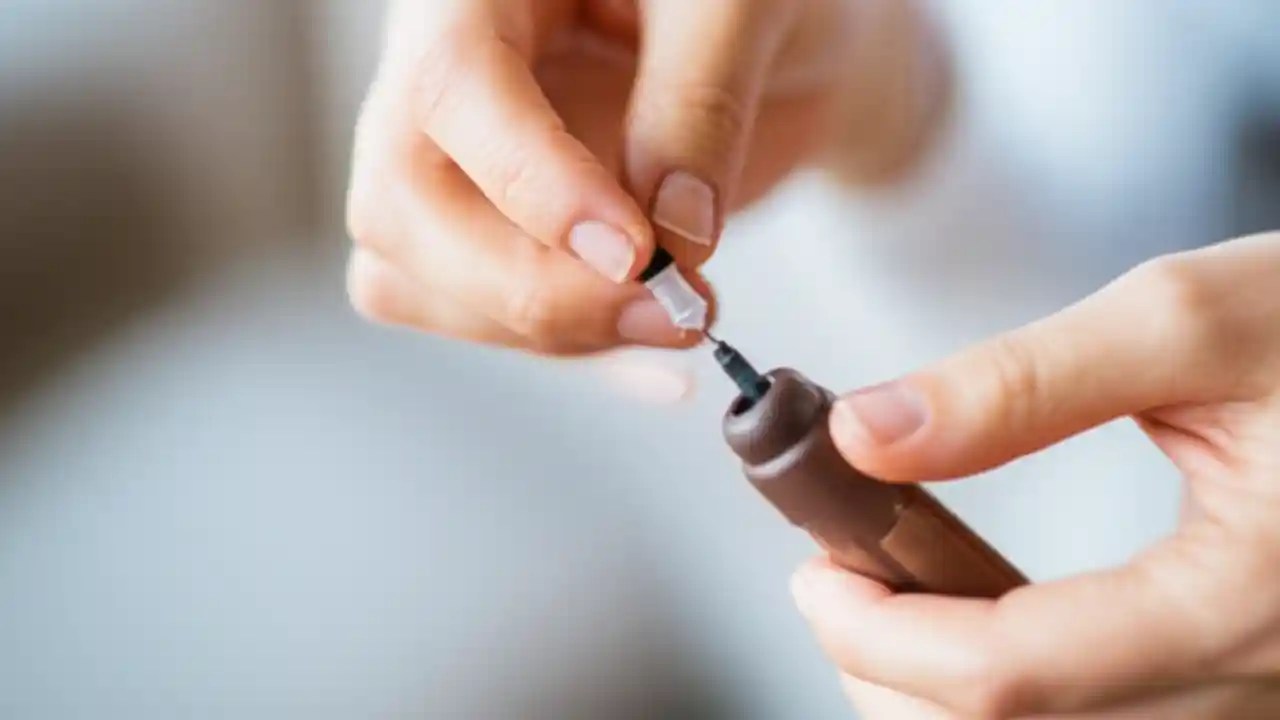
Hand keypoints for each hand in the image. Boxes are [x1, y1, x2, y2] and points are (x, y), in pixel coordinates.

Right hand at [345, 0, 941, 354]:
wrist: (767, 35)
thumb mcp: (742, 7)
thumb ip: (703, 106)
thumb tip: (673, 234)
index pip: (452, 86)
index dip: (531, 183)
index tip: (634, 251)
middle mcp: (442, 76)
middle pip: (400, 205)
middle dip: (528, 287)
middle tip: (664, 309)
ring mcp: (457, 163)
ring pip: (415, 278)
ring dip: (545, 329)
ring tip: (675, 313)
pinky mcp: (491, 232)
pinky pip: (475, 317)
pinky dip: (563, 351)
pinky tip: (649, 349)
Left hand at [794, 233, 1279, 717]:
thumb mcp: (1193, 322)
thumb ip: (1023, 384)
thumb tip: (869, 435)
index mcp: (1243, 607)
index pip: (1012, 679)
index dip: (880, 635)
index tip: (815, 568)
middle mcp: (1253, 687)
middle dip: (890, 669)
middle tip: (839, 574)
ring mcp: (1251, 697)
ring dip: (936, 686)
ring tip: (890, 587)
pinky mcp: (1243, 682)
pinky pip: (1094, 718)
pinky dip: (1006, 685)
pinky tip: (971, 614)